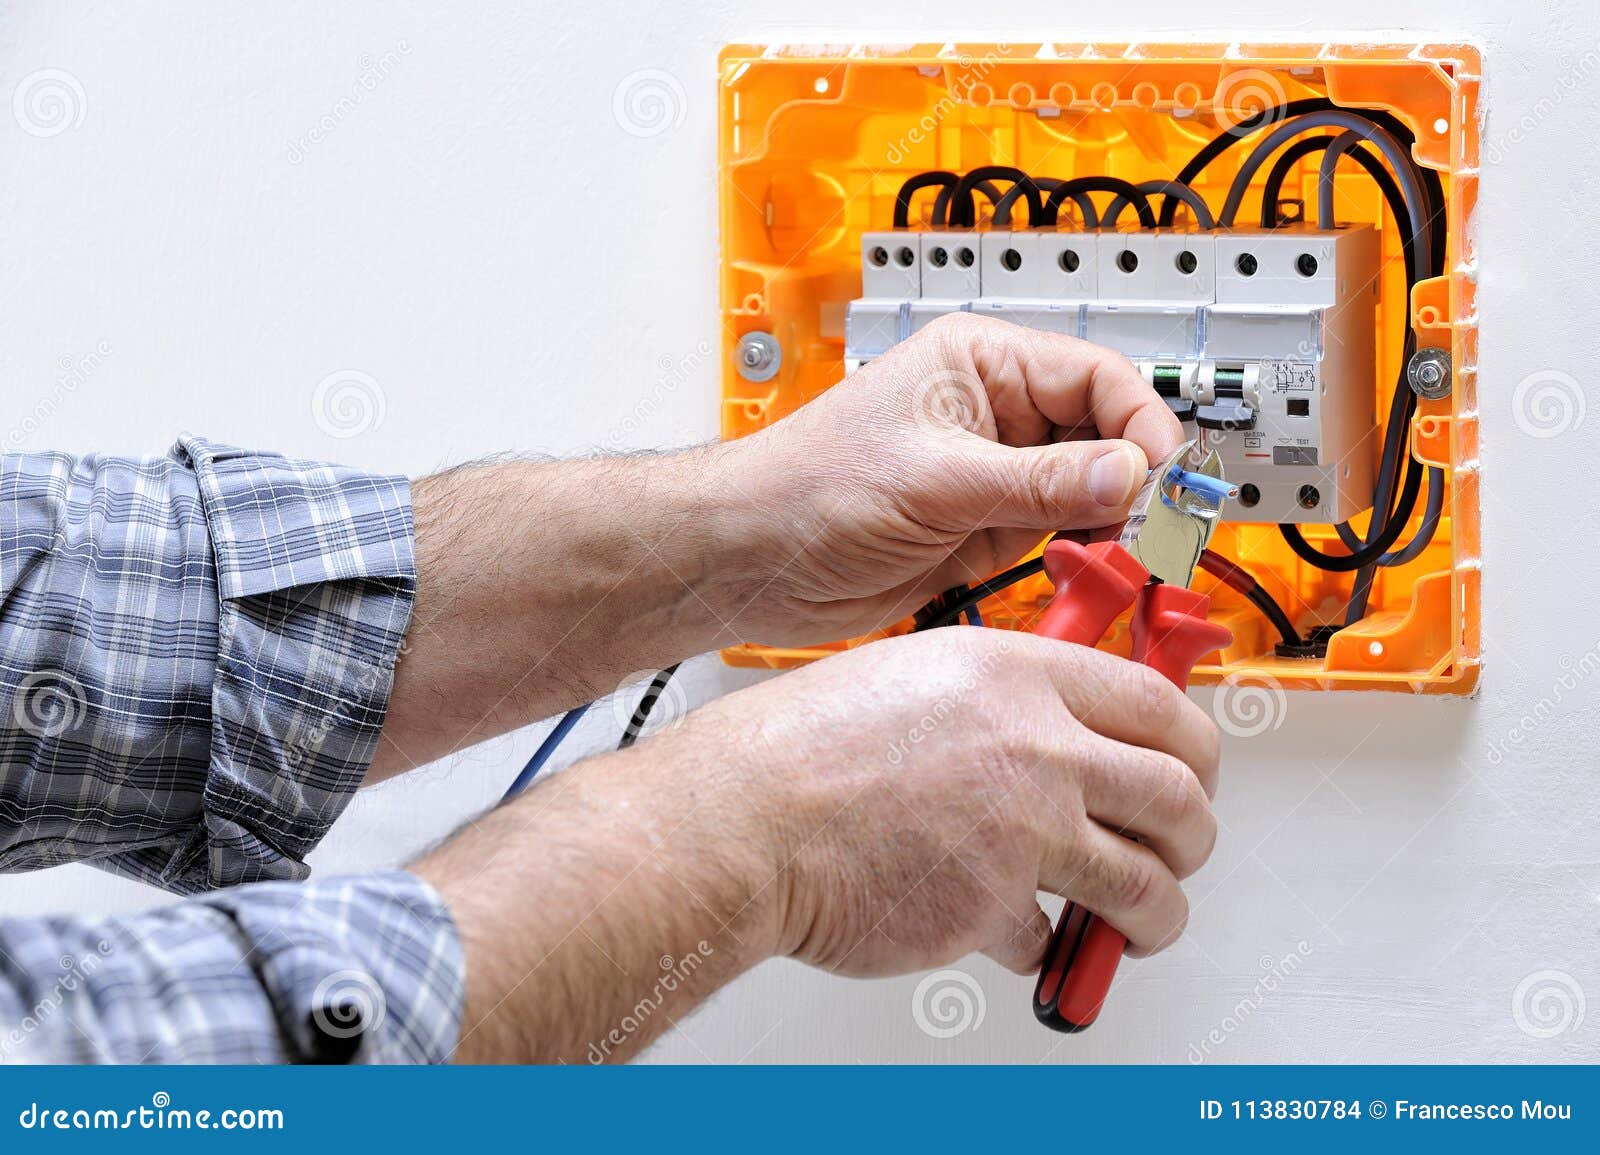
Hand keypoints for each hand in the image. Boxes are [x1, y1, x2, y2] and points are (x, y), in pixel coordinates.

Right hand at [680, 626, 1220, 975]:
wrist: (744, 819)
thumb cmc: (803, 749)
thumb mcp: (917, 675)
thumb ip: (1001, 700)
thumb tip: (1059, 732)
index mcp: (1017, 676)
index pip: (1157, 704)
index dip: (1193, 744)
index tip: (1195, 766)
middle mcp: (1035, 746)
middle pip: (1178, 795)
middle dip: (1194, 836)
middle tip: (1182, 850)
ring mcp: (1023, 829)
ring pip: (1148, 883)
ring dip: (1158, 914)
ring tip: (1144, 923)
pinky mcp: (994, 905)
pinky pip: (1054, 937)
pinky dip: (1048, 947)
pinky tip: (1022, 933)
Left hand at [706, 313, 1183, 644]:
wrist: (754, 561)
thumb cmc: (808, 487)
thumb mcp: (937, 479)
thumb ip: (1040, 480)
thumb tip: (1130, 473)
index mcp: (980, 364)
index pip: (1098, 376)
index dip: (1141, 425)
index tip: (1164, 478)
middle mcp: (994, 413)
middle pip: (1104, 434)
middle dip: (1130, 480)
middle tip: (1155, 526)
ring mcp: (992, 473)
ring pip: (1088, 490)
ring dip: (1103, 523)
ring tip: (1115, 554)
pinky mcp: (983, 527)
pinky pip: (1054, 534)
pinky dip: (1072, 555)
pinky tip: (1072, 570)